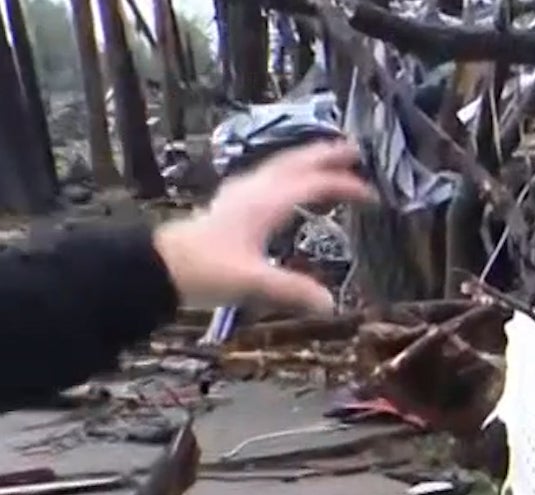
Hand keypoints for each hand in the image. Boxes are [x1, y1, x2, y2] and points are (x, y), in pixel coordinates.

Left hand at [152, 140, 376, 314]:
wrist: (162, 265)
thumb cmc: (206, 270)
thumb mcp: (252, 282)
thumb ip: (292, 291)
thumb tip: (331, 305)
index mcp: (265, 204)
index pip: (313, 185)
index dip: (344, 186)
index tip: (372, 196)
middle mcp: (255, 191)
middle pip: (296, 163)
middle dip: (326, 155)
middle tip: (355, 149)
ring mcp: (242, 193)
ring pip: (281, 165)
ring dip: (307, 159)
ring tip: (329, 158)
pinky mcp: (233, 203)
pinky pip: (269, 176)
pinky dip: (289, 173)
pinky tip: (289, 183)